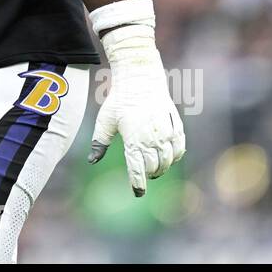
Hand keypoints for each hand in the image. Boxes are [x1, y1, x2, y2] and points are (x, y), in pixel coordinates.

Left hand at [88, 26, 185, 195]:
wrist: (140, 78)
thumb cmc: (119, 100)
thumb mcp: (105, 120)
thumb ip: (100, 142)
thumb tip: (91, 161)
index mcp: (133, 140)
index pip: (137, 170)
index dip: (138, 184)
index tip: (138, 192)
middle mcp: (152, 139)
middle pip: (154, 167)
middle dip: (149, 174)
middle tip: (144, 174)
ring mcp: (166, 132)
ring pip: (168, 160)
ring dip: (162, 167)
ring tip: (155, 167)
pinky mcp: (176, 126)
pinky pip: (180, 148)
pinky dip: (175, 156)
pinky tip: (169, 157)